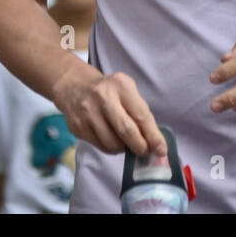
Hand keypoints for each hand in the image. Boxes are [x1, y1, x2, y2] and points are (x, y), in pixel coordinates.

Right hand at [51, 69, 166, 157]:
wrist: (74, 86)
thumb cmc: (108, 91)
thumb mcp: (126, 91)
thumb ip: (139, 112)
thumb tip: (154, 142)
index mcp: (120, 85)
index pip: (141, 115)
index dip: (153, 136)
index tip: (161, 150)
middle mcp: (102, 97)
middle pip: (126, 131)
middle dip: (140, 146)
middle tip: (144, 151)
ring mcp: (87, 112)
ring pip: (113, 143)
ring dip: (124, 148)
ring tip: (125, 142)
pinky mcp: (78, 127)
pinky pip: (101, 146)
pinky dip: (111, 148)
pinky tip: (111, 138)